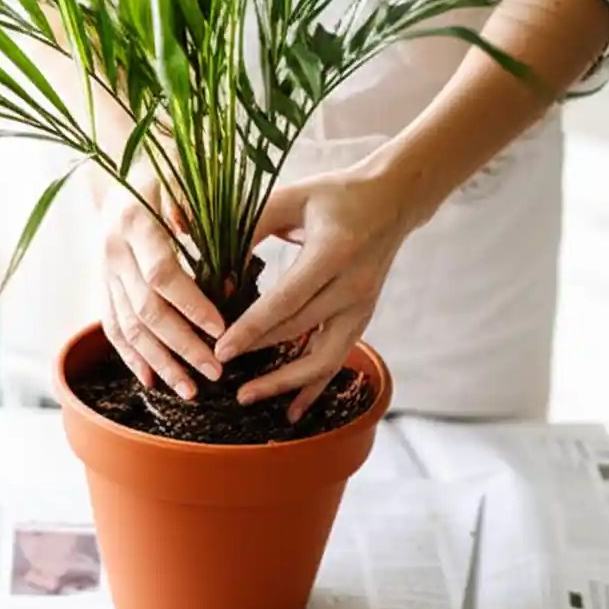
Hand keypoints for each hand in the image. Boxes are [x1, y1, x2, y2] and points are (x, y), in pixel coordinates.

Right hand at [100, 171, 224, 399]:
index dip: (192, 305)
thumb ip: (190, 203)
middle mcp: (113, 252)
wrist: (116, 171)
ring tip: (190, 390)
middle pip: (146, 310)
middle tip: (216, 371)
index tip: (223, 330)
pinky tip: (153, 381)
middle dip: (182, 345)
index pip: (163, 274)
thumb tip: (202, 241)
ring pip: (129, 327)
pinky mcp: (102, 287)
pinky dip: (132, 357)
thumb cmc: (161, 169)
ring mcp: (104, 273)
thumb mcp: (179, 172)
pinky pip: (113, 327)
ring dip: (160, 362)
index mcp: (133, 222)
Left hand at [213, 163, 420, 420]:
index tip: (221, 348)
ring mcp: (362, 307)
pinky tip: (291, 413)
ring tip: (247, 397)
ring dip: (285, 383)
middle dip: (257, 355)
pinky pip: (337, 361)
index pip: (287, 300)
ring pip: (323, 358)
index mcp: (334, 252)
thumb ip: (252, 227)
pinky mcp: (363, 319)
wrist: (392, 199)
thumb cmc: (333, 195)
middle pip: (300, 331)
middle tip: (217, 371)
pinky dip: (314, 388)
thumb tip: (216, 271)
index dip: (252, 328)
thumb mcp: (291, 197)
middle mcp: (354, 285)